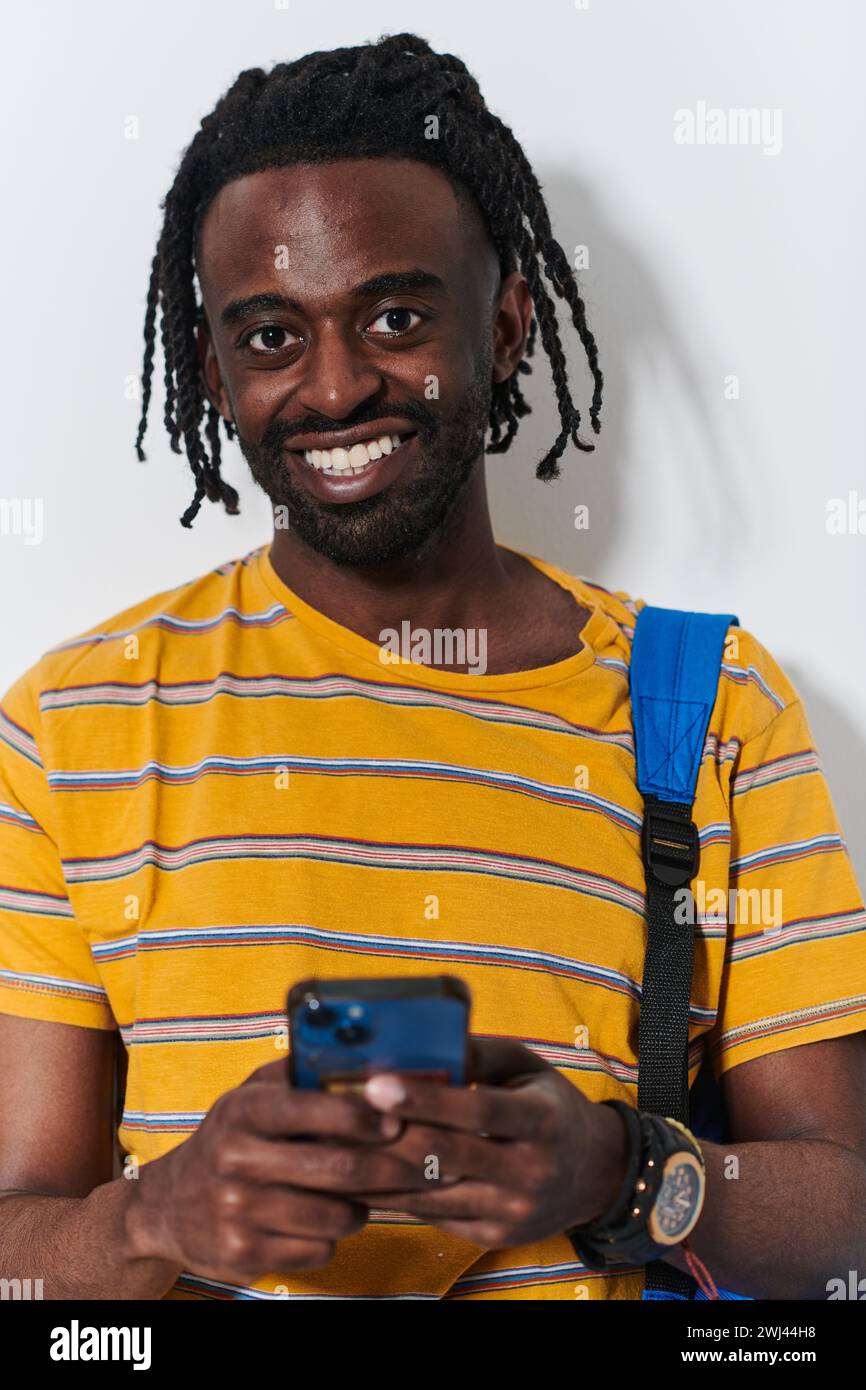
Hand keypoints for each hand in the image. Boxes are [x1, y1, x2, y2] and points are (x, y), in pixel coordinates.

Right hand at [125, 1058, 433, 1282]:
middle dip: (390, 1168)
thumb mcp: (251, 1095)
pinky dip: (332, 1237)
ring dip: (361, 1207)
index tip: (397, 1121)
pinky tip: (322, 1221)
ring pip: (335, 1215)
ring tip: (361, 1194)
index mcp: (243, 1109)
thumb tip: (366, 1058)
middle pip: (338, 1168)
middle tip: (421, 1167)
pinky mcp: (242, 1254)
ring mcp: (236, 1210)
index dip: (363, 1115)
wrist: (169, 1206)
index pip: (314, 1107)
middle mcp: (235, 1158)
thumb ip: (300, 1074)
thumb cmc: (232, 1139)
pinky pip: (318, 1250)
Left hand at [355, 1039, 628, 1248]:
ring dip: (376, 1173)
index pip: (476, 1111)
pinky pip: (432, 1217)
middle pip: (445, 1157)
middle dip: (386, 1136)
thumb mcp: (527, 1067)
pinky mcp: (493, 1236)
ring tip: (332, 1150)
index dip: (425, 1099)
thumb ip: (479, 1055)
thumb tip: (424, 1042)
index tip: (376, 1083)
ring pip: (431, 1194)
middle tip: (335, 1117)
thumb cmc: (549, 1107)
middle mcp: (529, 1171)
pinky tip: (358, 1178)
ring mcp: (511, 1211)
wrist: (596, 1174)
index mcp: (541, 1121)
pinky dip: (391, 1197)